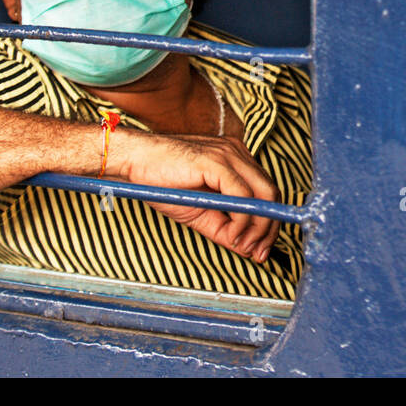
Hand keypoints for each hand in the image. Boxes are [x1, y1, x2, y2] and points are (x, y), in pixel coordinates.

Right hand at [118, 132, 280, 263]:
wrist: (134, 160)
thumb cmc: (161, 180)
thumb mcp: (199, 211)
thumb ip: (225, 227)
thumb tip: (249, 248)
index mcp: (236, 160)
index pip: (266, 191)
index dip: (270, 222)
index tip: (263, 249)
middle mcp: (237, 153)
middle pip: (271, 192)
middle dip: (269, 228)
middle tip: (258, 253)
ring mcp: (229, 155)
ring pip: (263, 193)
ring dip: (258, 227)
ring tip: (244, 246)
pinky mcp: (216, 161)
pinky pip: (242, 195)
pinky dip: (243, 221)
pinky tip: (233, 236)